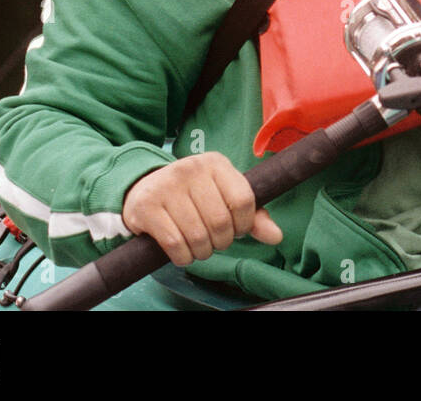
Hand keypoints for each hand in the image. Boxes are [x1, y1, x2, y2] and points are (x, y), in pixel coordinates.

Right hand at [121, 152, 283, 265]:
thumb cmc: (193, 196)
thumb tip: (276, 236)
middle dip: (221, 242)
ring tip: (198, 247)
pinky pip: (174, 244)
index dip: (244, 224)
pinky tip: (182, 252)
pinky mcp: (146, 206)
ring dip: (202, 252)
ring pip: (197, 236)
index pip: (244, 200)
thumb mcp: (223, 196)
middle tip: (214, 241)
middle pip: (220, 222)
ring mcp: (166, 186)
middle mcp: (191, 169)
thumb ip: (253, 216)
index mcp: (216, 163)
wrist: (144, 190)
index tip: (236, 230)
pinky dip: (183, 256)